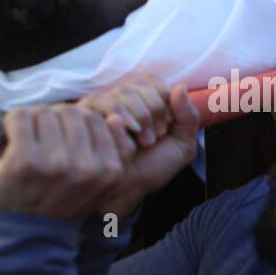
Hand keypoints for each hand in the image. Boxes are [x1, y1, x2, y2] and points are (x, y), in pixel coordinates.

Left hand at [0, 104, 127, 219]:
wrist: (27, 237)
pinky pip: (20, 117)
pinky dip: (12, 122)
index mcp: (109, 170)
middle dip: (54, 120)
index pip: (93, 119)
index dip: (74, 123)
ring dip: (33, 122)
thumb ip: (110, 152)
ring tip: (29, 141)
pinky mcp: (25, 160)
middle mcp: (86, 167)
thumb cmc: (61, 204)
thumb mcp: (98, 184)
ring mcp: (55, 163)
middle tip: (43, 138)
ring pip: (44, 112)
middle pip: (69, 112)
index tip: (62, 137)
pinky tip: (13, 136)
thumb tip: (117, 118)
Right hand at [76, 79, 199, 216]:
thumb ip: (189, 117)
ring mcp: (104, 105)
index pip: (156, 83)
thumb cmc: (151, 169)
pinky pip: (103, 100)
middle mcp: (124, 100)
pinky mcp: (86, 112)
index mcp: (146, 103)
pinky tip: (127, 133)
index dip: (164, 102)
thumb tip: (180, 87)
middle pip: (141, 85)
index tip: (166, 128)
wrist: (127, 190)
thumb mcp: (181, 146)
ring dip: (140, 115)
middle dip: (154, 110)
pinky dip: (121, 115)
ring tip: (143, 141)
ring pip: (124, 91)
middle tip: (155, 137)